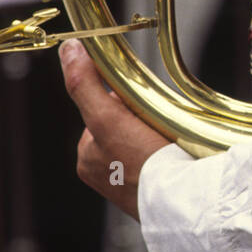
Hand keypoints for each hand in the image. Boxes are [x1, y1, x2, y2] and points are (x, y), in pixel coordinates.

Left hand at [59, 39, 171, 219]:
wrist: (183, 202)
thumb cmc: (144, 166)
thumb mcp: (106, 118)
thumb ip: (84, 84)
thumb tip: (68, 49)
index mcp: (87, 157)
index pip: (104, 109)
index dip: (125, 98)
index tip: (142, 101)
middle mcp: (103, 172)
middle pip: (124, 123)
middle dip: (142, 116)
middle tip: (160, 123)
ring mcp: (128, 183)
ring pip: (143, 139)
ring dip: (157, 133)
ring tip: (172, 140)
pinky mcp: (153, 191)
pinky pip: (159, 160)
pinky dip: (168, 152)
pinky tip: (177, 155)